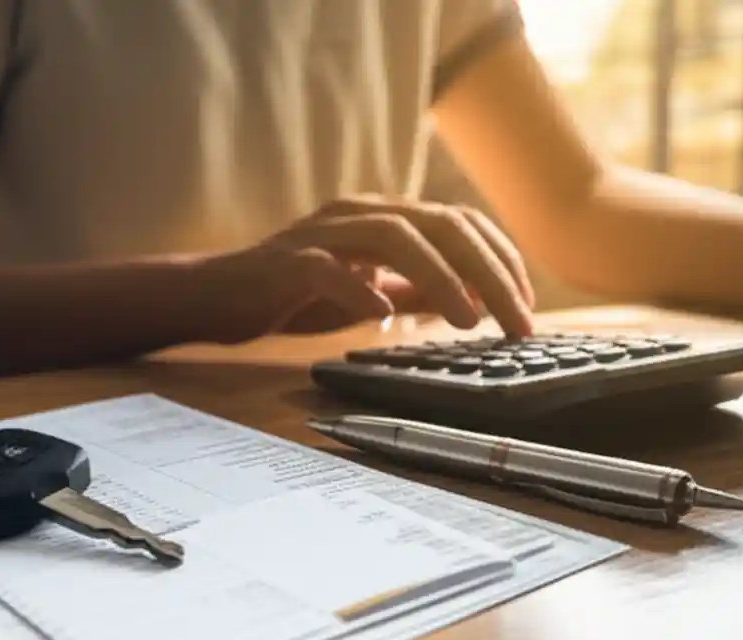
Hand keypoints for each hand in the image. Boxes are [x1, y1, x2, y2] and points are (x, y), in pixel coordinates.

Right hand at [192, 195, 535, 342]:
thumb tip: (476, 298)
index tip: (525, 305)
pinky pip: (328, 269)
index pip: (460, 222)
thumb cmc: (293, 294)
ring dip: (442, 277)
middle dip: (490, 273)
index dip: (501, 260)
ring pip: (395, 237)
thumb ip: (416, 289)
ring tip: (470, 321)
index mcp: (382, 217)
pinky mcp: (286, 262)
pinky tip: (382, 318)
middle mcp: (358, 213)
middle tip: (518, 324)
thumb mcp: (370, 291)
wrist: (217, 295)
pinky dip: (360, 290)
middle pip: (441, 224)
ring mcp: (322, 233)